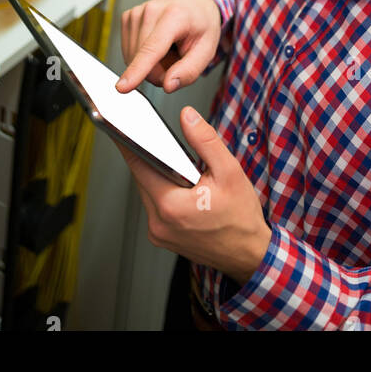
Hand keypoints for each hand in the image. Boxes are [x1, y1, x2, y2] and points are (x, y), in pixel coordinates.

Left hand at [114, 105, 271, 286]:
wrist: (249, 255)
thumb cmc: (241, 218)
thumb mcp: (229, 171)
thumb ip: (205, 140)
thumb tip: (187, 116)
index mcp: (170, 206)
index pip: (138, 164)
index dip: (129, 140)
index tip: (121, 123)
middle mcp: (158, 223)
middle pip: (141, 177)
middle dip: (150, 156)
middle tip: (158, 138)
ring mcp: (158, 233)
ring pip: (147, 191)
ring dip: (157, 174)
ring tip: (175, 163)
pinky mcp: (162, 237)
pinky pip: (154, 206)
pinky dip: (162, 191)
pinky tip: (179, 184)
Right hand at [117, 0, 221, 93]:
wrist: (193, 0)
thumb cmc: (201, 23)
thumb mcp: (207, 49)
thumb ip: (189, 70)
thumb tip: (168, 85)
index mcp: (175, 16)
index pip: (152, 49)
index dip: (137, 71)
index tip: (122, 87)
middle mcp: (151, 11)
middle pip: (142, 60)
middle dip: (159, 71)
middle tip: (176, 58)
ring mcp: (136, 12)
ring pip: (133, 58)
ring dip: (150, 63)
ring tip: (167, 48)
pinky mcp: (127, 17)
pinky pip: (129, 52)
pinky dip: (142, 55)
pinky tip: (155, 44)